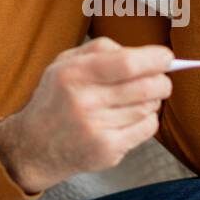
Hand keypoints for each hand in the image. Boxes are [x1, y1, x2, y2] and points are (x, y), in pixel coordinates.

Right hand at [0, 37, 173, 193]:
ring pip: (149, 108)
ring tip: (136, 100)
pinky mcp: (106, 150)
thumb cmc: (57, 98)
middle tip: (160, 80)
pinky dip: (147, 120)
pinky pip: (146, 129)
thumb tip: (146, 53)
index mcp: (73, 73)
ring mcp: (96, 129)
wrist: (34, 146)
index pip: (128, 63)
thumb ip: (101, 49)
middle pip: (146, 87)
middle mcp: (83, 101)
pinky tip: (132, 118)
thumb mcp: (64, 63)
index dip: (155, 59)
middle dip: (162, 81)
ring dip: (152, 101)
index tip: (166, 58)